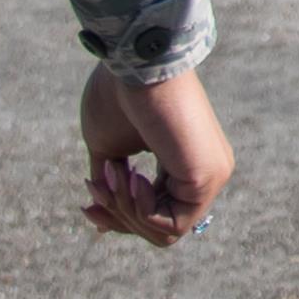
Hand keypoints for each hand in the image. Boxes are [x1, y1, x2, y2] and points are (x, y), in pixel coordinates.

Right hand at [82, 67, 230, 245]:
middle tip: (95, 189)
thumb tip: (102, 225)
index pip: (155, 216)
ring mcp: (210, 178)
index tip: (88, 204)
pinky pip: (169, 224)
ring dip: (124, 209)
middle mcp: (204, 175)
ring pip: (162, 232)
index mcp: (183, 167)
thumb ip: (112, 187)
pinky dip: (140, 209)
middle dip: (117, 214)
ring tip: (113, 173)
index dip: (118, 218)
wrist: (135, 66)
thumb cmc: (121, 99)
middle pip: (158, 230)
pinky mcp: (206, 179)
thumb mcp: (109, 150)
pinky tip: (132, 176)